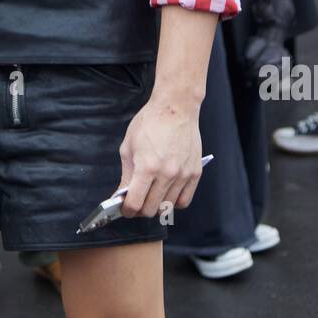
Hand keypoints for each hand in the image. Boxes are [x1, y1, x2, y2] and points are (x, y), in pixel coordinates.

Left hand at [117, 97, 203, 218]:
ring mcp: (183, 174)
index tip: (124, 209)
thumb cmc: (149, 123)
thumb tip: (122, 196)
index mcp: (147, 167)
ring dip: (156, 206)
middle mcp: (167, 174)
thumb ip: (126, 175)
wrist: (175, 107)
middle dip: (139, 210)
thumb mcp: (128, 147)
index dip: (127, 210)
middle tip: (135, 202)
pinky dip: (174, 202)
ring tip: (150, 195)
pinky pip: (184, 200)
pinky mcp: (195, 173)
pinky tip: (167, 193)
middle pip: (151, 210)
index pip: (135, 203)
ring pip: (168, 207)